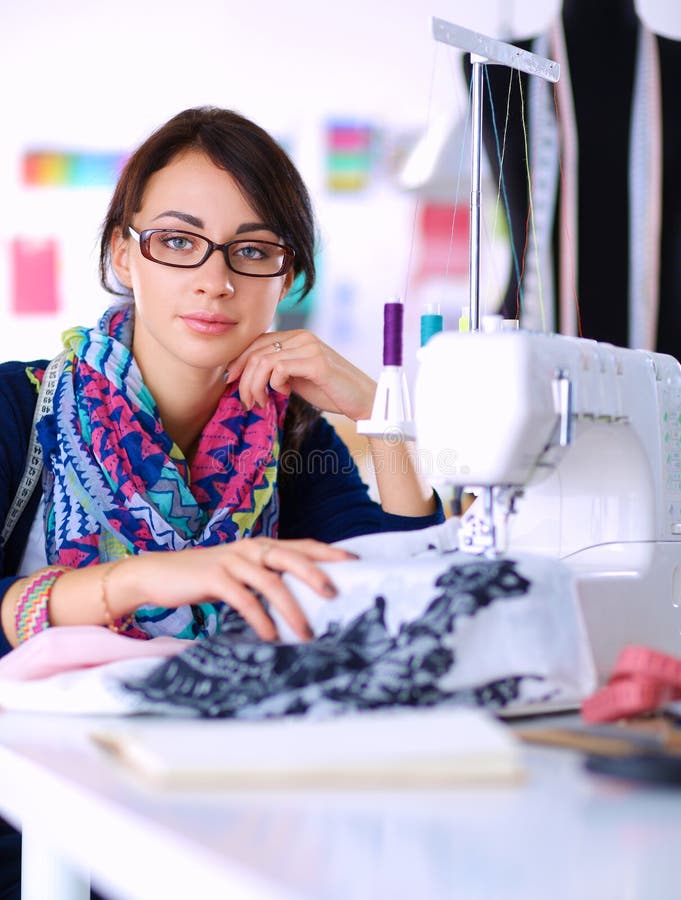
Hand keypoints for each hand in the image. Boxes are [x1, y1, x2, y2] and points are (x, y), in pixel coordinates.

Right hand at [111, 538, 355, 641]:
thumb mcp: (240, 572)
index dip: (329, 552)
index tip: (356, 562)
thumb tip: (301, 598)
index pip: (302, 545)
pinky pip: (244, 599)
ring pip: (271, 582)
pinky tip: (270, 636)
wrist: (157, 574)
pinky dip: (260, 619)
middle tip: (336, 595)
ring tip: (306, 632)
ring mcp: (232, 561)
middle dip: (317, 575)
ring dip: (291, 609)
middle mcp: (250, 548)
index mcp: (261, 545)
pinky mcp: (214, 578)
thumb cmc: (204, 577)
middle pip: (292, 557)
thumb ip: (266, 578)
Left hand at [225, 329, 375, 421]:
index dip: (239, 361)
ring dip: (255, 385)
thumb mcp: (298, 377)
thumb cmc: (330, 391)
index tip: (231, 381)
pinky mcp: (317, 362)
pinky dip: (274, 384)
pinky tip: (283, 394)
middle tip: (246, 401)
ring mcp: (310, 347)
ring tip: (259, 402)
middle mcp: (302, 337)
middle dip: (243, 379)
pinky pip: (280, 368)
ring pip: (264, 361)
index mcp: (297, 337)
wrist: (363, 400)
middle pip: (256, 351)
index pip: (257, 342)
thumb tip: (247, 376)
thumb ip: (278, 370)